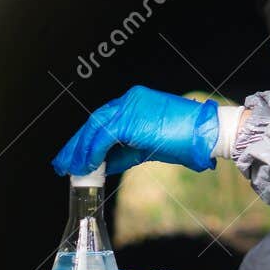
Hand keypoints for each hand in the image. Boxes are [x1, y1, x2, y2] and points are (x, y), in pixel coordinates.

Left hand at [52, 87, 219, 176]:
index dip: (86, 140)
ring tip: (69, 168)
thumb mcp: (148, 147)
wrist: (206, 134)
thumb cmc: (186, 141)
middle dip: (76, 145)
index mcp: (134, 103)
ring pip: (94, 128)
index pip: (102, 121)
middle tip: (63, 163)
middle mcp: (129, 100)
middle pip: (94, 122)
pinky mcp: (129, 119)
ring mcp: (129, 107)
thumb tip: (105, 163)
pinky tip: (85, 165)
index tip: (76, 156)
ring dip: (79, 150)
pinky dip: (91, 152)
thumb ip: (125, 152)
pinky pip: (102, 137)